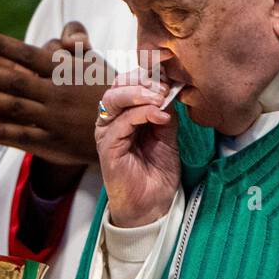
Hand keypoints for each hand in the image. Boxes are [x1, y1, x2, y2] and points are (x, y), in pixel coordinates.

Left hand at [0, 22, 113, 168]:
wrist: (130, 130)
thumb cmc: (108, 90)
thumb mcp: (96, 62)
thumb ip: (77, 44)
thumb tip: (66, 36)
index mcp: (65, 71)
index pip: (27, 54)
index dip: (1, 45)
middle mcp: (56, 94)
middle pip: (14, 80)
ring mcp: (53, 119)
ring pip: (13, 107)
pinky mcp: (52, 143)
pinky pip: (21, 136)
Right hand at [95, 72, 179, 227]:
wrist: (153, 204)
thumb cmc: (156, 172)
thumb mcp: (168, 135)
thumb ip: (166, 112)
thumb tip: (171, 89)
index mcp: (124, 114)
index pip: (128, 82)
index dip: (147, 74)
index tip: (170, 76)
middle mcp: (111, 120)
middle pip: (117, 84)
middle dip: (143, 80)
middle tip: (165, 86)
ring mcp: (107, 133)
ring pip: (114, 98)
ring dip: (140, 93)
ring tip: (161, 98)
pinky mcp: (107, 148)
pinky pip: (120, 122)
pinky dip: (142, 114)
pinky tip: (160, 117)